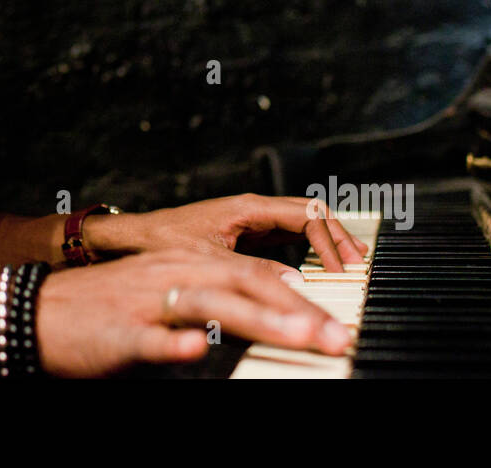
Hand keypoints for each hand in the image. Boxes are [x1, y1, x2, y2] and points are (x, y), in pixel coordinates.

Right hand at [35, 249, 351, 376]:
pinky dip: (174, 343)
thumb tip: (272, 310)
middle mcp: (174, 275)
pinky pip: (149, 337)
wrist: (39, 312)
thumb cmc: (107, 310)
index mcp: (189, 265)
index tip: (338, 323)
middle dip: (297, 310)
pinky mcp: (119, 332)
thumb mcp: (167, 296)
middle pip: (246, 284)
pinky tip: (198, 349)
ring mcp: (146, 302)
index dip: (303, 297)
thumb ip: (216, 298)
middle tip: (336, 336)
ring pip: (210, 304)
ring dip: (258, 320)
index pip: (258, 274)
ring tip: (298, 336)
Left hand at [91, 193, 368, 274]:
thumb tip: (295, 284)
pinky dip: (306, 252)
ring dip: (324, 244)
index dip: (332, 240)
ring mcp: (249, 222)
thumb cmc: (162, 240)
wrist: (132, 239)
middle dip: (338, 237)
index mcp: (249, 207)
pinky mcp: (243, 237)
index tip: (345, 267)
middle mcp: (252, 210)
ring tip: (346, 267)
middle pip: (310, 216)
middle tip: (358, 264)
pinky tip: (313, 271)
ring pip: (299, 227)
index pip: (308, 215)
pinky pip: (285, 240)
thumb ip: (253, 270)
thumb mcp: (210, 260)